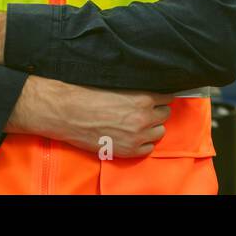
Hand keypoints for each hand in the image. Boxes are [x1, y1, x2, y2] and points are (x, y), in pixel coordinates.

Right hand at [7, 78, 173, 158]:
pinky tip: (132, 136)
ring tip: (138, 123)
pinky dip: (143, 143)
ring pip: (160, 132)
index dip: (160, 97)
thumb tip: (149, 89)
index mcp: (143, 98)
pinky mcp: (128, 151)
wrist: (68, 113)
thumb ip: (137, 89)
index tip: (155, 98)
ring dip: (151, 127)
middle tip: (144, 110)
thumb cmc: (88, 94)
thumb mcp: (118, 84)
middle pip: (165, 115)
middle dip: (156, 111)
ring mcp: (137, 136)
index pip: (167, 98)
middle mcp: (143, 118)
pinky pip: (148, 149)